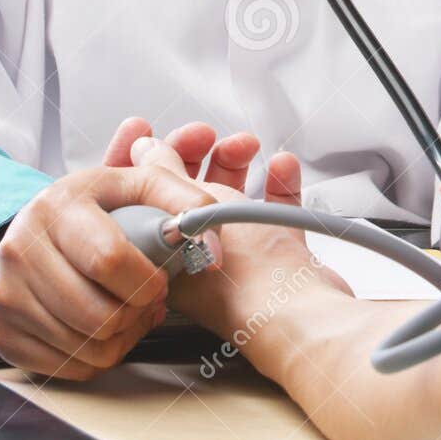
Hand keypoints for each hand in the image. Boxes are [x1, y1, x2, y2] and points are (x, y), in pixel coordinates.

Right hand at [0, 115, 253, 380]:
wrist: (34, 231)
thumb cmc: (96, 209)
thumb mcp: (138, 186)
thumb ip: (183, 201)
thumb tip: (211, 246)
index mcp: (57, 207)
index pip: (108, 259)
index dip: (147, 280)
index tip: (159, 280)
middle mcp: (21, 250)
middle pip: (97, 314)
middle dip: (137, 312)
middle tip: (146, 298)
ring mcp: (6, 295)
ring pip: (85, 347)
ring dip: (122, 337)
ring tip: (130, 310)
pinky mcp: (3, 333)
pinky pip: (66, 368)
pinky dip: (98, 356)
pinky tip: (106, 329)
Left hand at [148, 141, 352, 357]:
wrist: (299, 308)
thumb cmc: (242, 274)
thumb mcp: (191, 208)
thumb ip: (164, 173)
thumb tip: (144, 150)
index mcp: (161, 253)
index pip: (141, 198)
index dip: (145, 161)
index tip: (149, 131)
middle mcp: (193, 258)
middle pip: (186, 193)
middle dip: (197, 155)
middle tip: (204, 136)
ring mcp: (236, 258)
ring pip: (230, 200)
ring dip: (237, 165)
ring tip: (246, 145)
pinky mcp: (275, 258)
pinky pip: (273, 212)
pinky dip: (277, 186)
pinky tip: (280, 166)